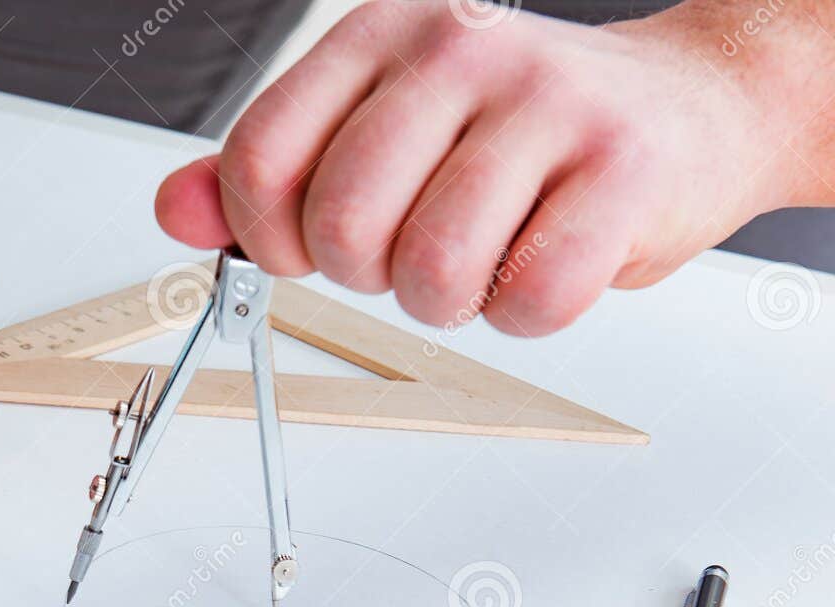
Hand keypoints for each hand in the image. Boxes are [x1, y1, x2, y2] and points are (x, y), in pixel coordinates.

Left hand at [155, 0, 820, 335]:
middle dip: (369, 275)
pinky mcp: (623, 169)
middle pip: (343, 227)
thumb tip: (176, 210)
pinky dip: (527, 313)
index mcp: (377, 36)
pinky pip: (530, 299)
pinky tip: (543, 262)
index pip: (261, 159)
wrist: (687, 106)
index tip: (311, 246)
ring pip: (433, 271)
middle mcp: (456, 51)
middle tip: (414, 249)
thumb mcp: (376, 128)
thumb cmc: (518, 132)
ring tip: (484, 255)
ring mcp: (546, 103)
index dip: (273, 237)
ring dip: (450, 301)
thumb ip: (269, 172)